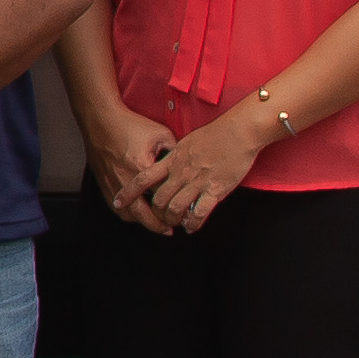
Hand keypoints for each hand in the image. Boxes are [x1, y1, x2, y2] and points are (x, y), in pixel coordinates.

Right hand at [82, 104, 176, 218]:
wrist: (102, 120)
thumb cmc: (130, 125)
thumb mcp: (160, 134)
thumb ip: (175, 152)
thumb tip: (185, 166)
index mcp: (141, 167)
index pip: (161, 195)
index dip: (173, 206)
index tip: (182, 211)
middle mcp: (125, 179)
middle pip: (143, 213)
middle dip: (158, 225)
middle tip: (169, 229)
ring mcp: (113, 183)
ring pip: (128, 214)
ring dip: (142, 222)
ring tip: (154, 224)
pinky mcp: (104, 183)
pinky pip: (116, 207)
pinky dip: (127, 214)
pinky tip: (137, 214)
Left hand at [133, 109, 268, 234]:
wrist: (239, 131)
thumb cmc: (216, 134)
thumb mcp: (187, 142)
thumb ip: (175, 156)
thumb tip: (167, 164)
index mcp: (172, 160)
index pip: (143, 178)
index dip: (128, 193)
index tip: (119, 202)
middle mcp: (181, 172)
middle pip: (158, 200)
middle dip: (156, 214)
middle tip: (159, 219)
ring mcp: (198, 181)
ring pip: (175, 208)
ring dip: (172, 220)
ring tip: (175, 224)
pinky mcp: (215, 189)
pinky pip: (199, 213)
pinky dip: (193, 223)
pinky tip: (192, 226)